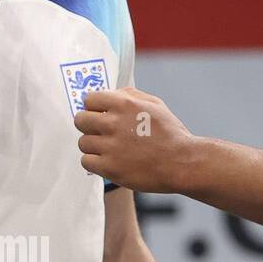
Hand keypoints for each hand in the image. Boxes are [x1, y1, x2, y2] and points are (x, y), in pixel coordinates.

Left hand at [75, 88, 195, 193]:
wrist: (182, 163)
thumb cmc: (170, 134)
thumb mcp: (154, 104)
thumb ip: (129, 95)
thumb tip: (109, 93)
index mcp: (124, 104)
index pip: (89, 99)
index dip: (93, 107)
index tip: (98, 114)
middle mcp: (114, 123)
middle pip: (80, 120)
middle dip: (88, 125)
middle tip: (100, 132)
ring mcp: (110, 147)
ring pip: (83, 142)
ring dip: (93, 145)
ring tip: (108, 149)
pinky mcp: (109, 168)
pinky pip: (86, 161)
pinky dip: (94, 162)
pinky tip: (107, 160)